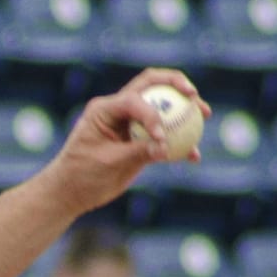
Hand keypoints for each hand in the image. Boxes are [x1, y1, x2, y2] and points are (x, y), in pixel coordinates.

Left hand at [38, 68, 210, 215]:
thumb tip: (166, 147)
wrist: (70, 192)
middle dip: (176, 85)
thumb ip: (137, 152)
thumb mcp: (108, 163)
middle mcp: (118, 110)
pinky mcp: (139, 140)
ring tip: (205, 115)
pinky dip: (180, 142)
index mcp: (104, 109)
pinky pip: (164, 136)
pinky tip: (194, 156)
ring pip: (163, 108)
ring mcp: (130, 123)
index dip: (152, 113)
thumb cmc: (81, 174)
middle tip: (194, 95)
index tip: (161, 136)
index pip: (134, 99)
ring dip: (185, 109)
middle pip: (151, 85)